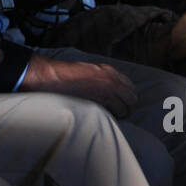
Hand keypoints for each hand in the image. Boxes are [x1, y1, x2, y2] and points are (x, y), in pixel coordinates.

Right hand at [20, 54, 137, 118]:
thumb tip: (113, 88)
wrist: (53, 77)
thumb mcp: (90, 69)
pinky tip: (103, 115)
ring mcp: (106, 93)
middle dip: (127, 105)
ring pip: (125, 109)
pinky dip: (111, 116)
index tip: (123, 99)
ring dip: (120, 113)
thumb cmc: (67, 74)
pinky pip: (113, 114)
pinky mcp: (99, 103)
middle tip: (119, 109)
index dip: (127, 94)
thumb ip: (104, 76)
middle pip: (132, 98)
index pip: (130, 85)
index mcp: (109, 71)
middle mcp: (111, 81)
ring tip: (111, 114)